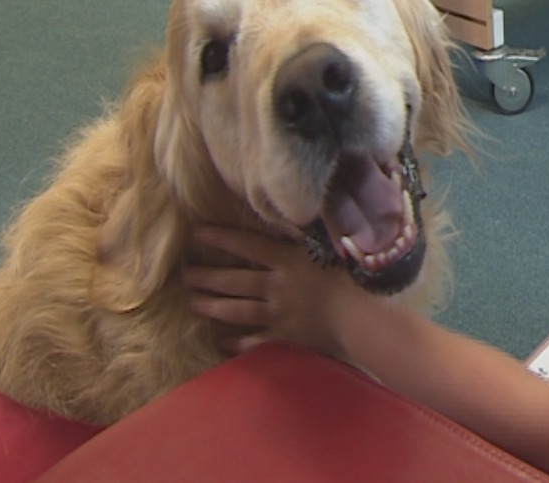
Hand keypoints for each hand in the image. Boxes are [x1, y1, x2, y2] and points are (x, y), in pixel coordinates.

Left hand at [184, 226, 360, 359]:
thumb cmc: (356, 276)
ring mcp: (279, 314)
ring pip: (238, 309)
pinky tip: (223, 342)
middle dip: (207, 276)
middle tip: (185, 274)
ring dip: (213, 306)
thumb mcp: (336, 242)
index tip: (195, 232)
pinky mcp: (286, 338)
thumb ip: (314, 227)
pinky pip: (256, 341)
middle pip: (235, 280)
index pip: (247, 245)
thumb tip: (301, 205)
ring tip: (192, 302)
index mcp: (287, 260)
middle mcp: (276, 286)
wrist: (363, 318)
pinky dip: (238, 343)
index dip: (220, 237)